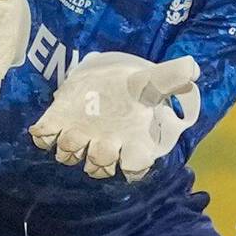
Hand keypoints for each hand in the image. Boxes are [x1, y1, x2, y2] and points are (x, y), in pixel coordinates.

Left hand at [28, 52, 200, 182]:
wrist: (104, 79)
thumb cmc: (132, 87)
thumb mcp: (153, 79)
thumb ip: (172, 76)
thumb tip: (193, 67)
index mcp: (131, 139)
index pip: (136, 166)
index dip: (133, 167)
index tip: (133, 157)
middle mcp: (104, 144)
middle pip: (99, 165)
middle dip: (99, 158)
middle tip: (103, 143)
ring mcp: (78, 136)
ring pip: (70, 155)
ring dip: (70, 148)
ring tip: (74, 132)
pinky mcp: (56, 123)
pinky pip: (45, 137)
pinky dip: (43, 134)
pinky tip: (46, 126)